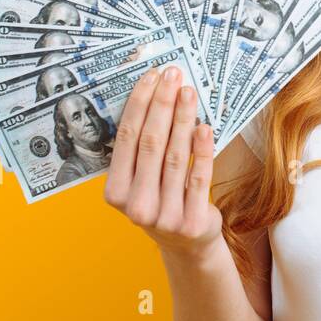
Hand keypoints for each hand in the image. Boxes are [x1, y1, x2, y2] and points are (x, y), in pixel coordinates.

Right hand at [103, 64, 223, 256]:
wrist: (187, 244)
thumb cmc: (162, 200)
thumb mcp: (142, 182)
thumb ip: (142, 152)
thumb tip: (153, 97)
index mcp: (115, 193)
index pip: (126, 139)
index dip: (139, 104)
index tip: (151, 78)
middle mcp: (136, 206)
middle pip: (150, 143)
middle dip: (162, 104)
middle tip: (173, 75)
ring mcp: (164, 216)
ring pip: (175, 156)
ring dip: (183, 119)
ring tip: (189, 93)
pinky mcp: (192, 221)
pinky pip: (199, 177)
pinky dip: (202, 150)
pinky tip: (204, 127)